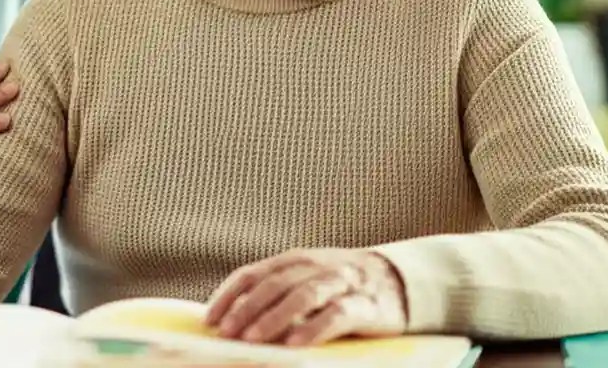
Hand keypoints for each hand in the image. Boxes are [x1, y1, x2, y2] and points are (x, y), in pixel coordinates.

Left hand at [205, 248, 406, 346]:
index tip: (209, 320)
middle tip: (227, 333)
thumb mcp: (305, 281)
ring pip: (302, 295)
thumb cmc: (340, 287)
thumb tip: (234, 323)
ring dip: (274, 317)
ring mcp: (341, 284)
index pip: (252, 274)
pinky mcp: (366, 306)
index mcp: (294, 260)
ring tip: (253, 339)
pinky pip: (336, 316)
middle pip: (274, 284)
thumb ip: (275, 294)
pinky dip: (313, 329)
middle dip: (246, 309)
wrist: (398, 281)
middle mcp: (315, 266)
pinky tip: (295, 345)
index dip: (229, 296)